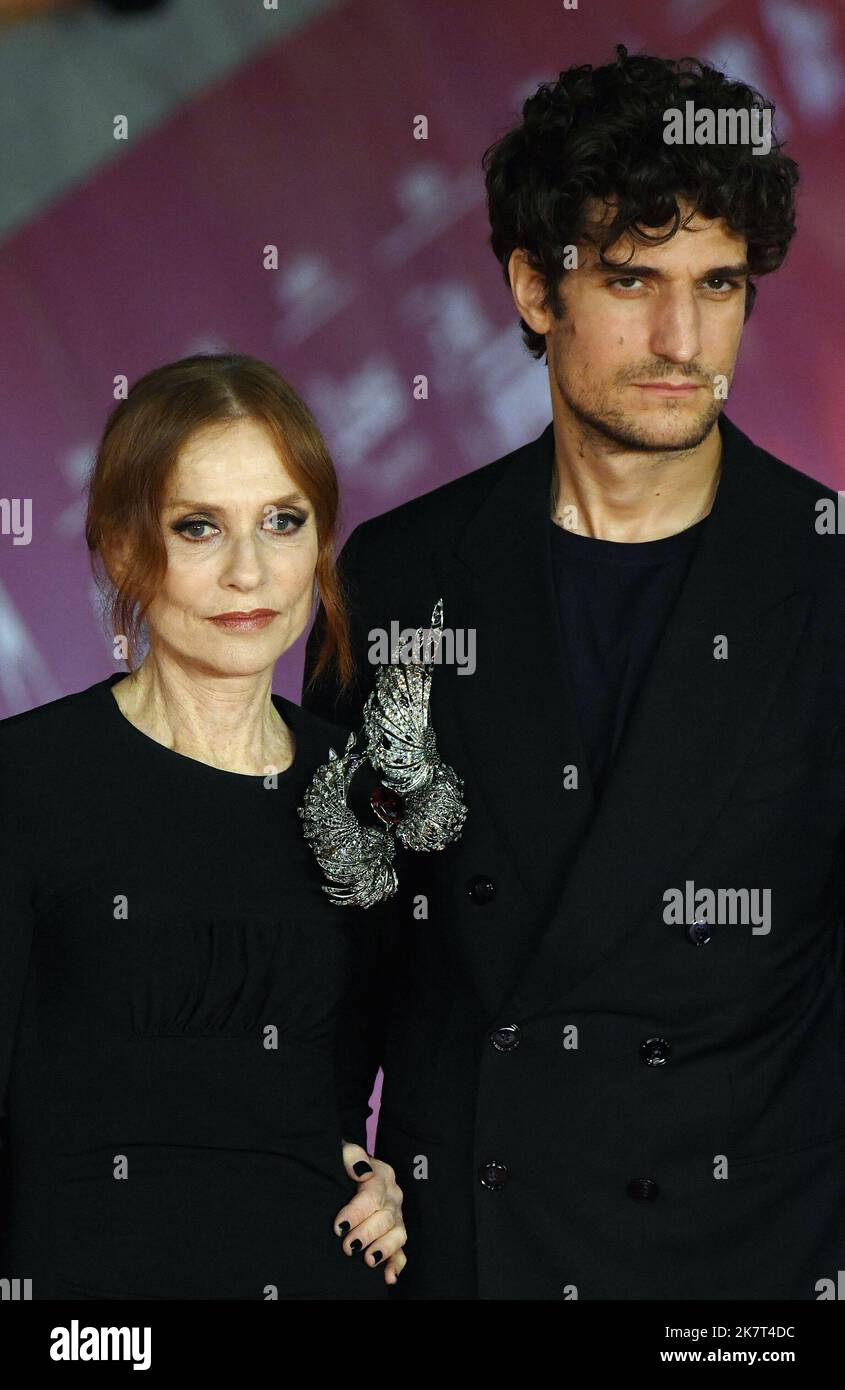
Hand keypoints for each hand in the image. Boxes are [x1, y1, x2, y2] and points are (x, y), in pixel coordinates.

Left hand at [335, 1141, 406, 1283]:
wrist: (351, 1171)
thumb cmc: (345, 1164)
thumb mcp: (345, 1152)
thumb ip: (351, 1155)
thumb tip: (361, 1170)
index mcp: (382, 1175)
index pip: (373, 1195)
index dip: (356, 1212)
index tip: (339, 1226)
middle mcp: (394, 1196)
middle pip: (385, 1218)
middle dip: (367, 1234)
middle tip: (348, 1246)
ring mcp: (397, 1216)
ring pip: (398, 1235)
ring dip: (383, 1249)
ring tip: (368, 1260)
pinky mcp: (395, 1233)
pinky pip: (401, 1251)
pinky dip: (396, 1264)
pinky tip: (389, 1277)